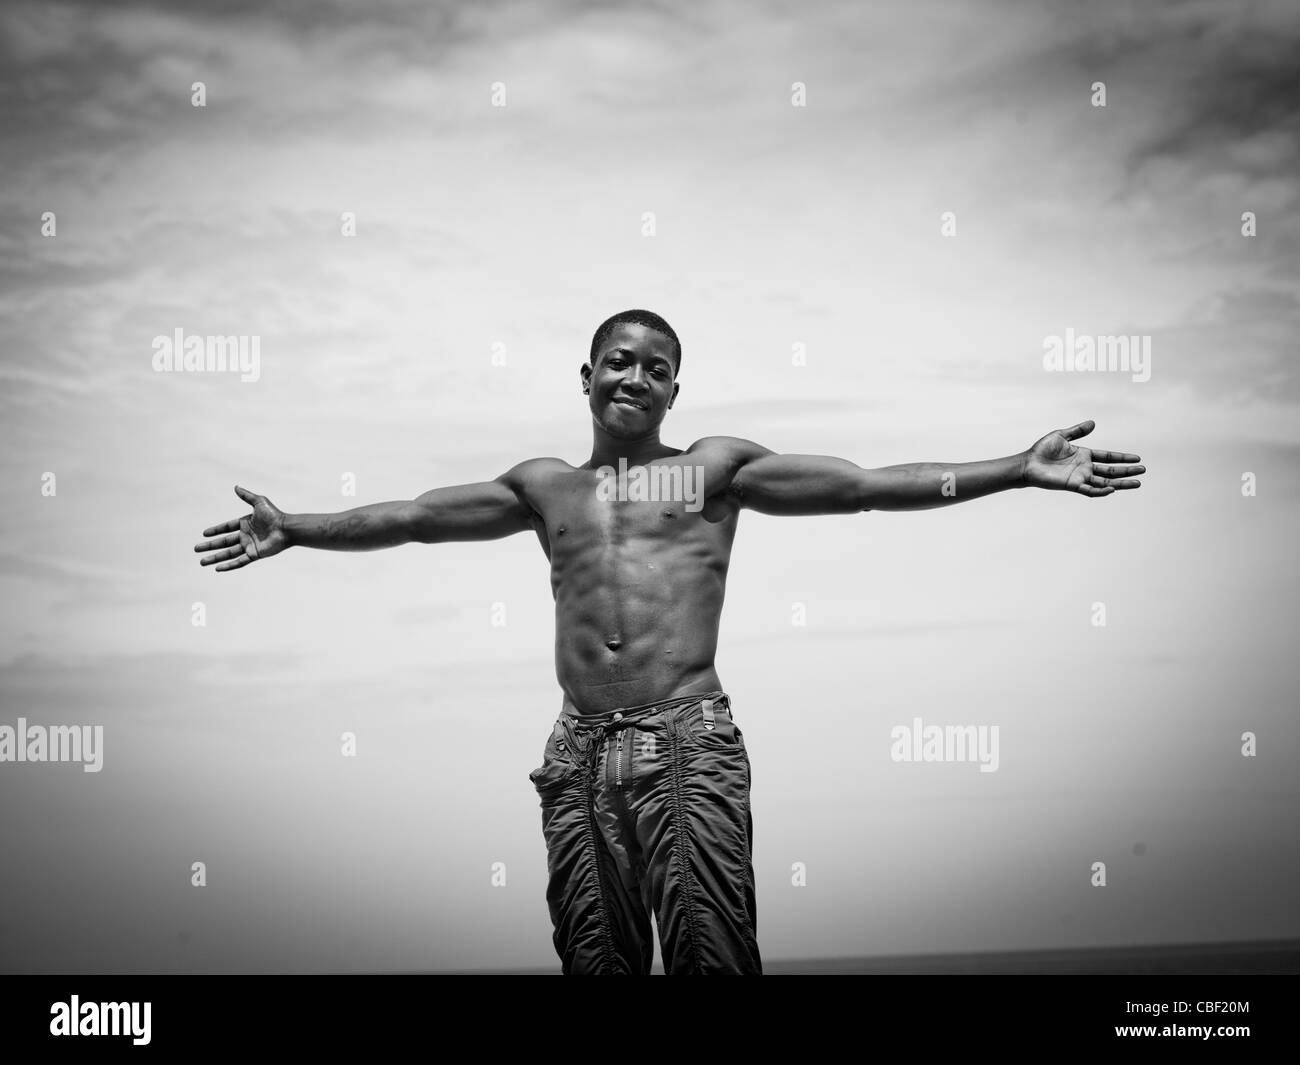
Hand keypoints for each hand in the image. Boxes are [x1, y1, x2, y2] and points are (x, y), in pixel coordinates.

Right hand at [194, 486, 288, 570]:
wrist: (286, 528)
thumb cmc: (275, 515)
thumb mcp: (259, 502)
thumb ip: (247, 496)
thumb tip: (235, 487)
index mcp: (245, 523)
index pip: (226, 527)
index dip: (215, 531)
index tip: (204, 533)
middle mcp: (246, 536)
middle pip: (223, 542)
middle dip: (209, 546)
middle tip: (196, 549)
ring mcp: (249, 546)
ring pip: (228, 553)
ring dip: (215, 558)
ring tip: (201, 562)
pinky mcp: (254, 555)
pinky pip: (239, 562)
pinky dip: (228, 566)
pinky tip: (217, 569)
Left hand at [1023, 420, 1143, 496]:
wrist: (1028, 463)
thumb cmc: (1041, 450)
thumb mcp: (1061, 435)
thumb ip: (1077, 431)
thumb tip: (1093, 423)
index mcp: (1084, 455)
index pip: (1108, 457)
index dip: (1122, 457)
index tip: (1137, 458)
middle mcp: (1085, 467)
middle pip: (1111, 471)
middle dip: (1127, 471)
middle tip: (1143, 471)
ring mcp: (1080, 477)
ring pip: (1105, 483)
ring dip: (1121, 483)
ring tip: (1137, 483)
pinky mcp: (1072, 485)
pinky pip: (1090, 490)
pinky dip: (1101, 491)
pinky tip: (1112, 489)